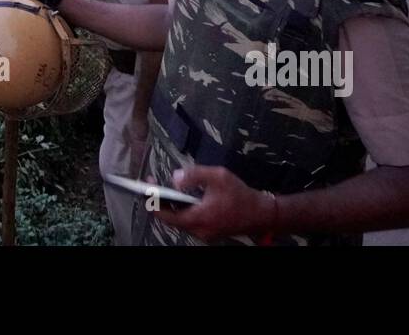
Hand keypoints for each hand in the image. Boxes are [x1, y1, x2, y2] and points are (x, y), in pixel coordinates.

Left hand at [151, 165, 277, 242]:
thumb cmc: (241, 195)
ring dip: (170, 207)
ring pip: (179, 221)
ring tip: (163, 190)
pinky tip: (180, 199)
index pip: (166, 215)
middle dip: (159, 202)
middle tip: (152, 185)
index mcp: (198, 218)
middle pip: (170, 219)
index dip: (153, 201)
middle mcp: (199, 230)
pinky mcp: (209, 232)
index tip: (146, 186)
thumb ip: (194, 175)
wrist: (262, 214)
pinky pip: (189, 222)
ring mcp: (204, 233)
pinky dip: (182, 211)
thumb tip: (174, 178)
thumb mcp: (218, 176)